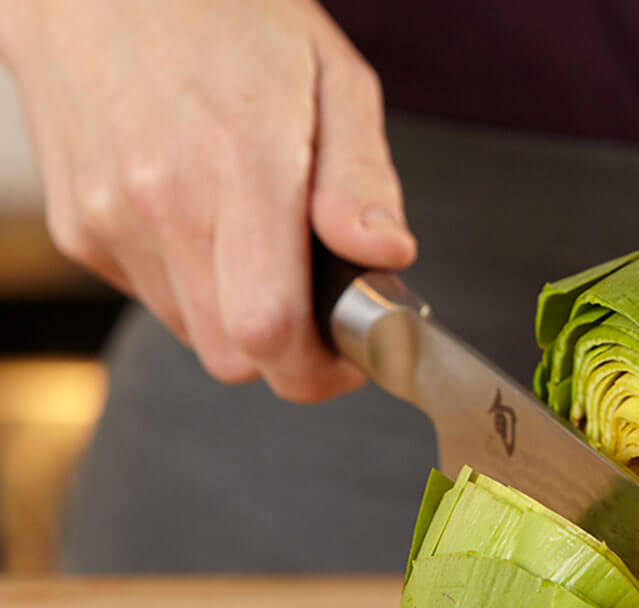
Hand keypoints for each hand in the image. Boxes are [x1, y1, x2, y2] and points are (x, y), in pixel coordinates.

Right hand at [0, 0, 415, 401]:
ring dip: (238, 310)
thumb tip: (385, 255)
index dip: (320, 367)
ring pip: (193, 332)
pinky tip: (204, 215)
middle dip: (287, 347)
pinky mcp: (79, 229)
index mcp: (238, 164)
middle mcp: (161, 200)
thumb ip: (362, 179)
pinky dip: (191, 280)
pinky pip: (153, 296)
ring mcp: (109, 219)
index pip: (270, 331)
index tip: (352, 347)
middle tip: (320, 298)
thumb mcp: (333, 78)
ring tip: (259, 236)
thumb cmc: (229, 17)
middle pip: (234, 357)